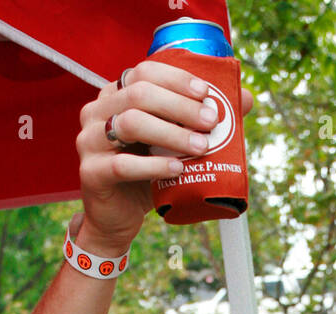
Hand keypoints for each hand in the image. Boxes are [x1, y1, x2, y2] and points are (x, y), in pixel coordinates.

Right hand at [75, 61, 253, 251]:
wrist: (116, 219)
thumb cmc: (146, 176)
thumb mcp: (173, 145)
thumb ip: (201, 121)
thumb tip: (246, 100)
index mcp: (115, 96)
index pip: (144, 72)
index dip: (176, 79)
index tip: (206, 93)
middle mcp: (98, 112)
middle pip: (139, 94)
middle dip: (180, 106)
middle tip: (211, 122)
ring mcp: (89, 140)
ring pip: (130, 123)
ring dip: (170, 133)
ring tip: (200, 146)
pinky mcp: (91, 172)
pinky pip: (122, 165)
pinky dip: (153, 166)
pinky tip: (177, 169)